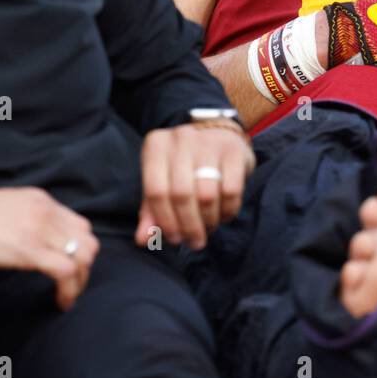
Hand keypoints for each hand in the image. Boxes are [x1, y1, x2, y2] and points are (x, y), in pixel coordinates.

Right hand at [0, 187, 100, 310]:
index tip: (71, 270)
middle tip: (71, 286)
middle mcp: (48, 212)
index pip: (80, 226)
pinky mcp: (30, 249)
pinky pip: (65, 270)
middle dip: (85, 268)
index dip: (80, 251)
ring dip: (80, 281)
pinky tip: (60, 301)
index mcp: (43, 201)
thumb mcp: (10, 210)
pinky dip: (69, 289)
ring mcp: (41, 230)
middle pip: (88, 242)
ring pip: (83, 257)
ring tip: (67, 296)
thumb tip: (39, 244)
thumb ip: (31, 221)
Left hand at [137, 122, 254, 250]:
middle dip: (189, 226)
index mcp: (157, 146)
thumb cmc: (185, 166)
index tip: (174, 239)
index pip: (156, 191)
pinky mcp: (234, 150)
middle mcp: (180, 139)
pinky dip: (227, 210)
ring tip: (209, 229)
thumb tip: (142, 240)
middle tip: (195, 242)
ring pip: (206, 195)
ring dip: (209, 221)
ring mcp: (209, 142)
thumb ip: (151, 210)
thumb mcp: (163, 182)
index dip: (165, 221)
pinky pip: (231, 191)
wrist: (219, 136)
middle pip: (181, 194)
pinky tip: (224, 216)